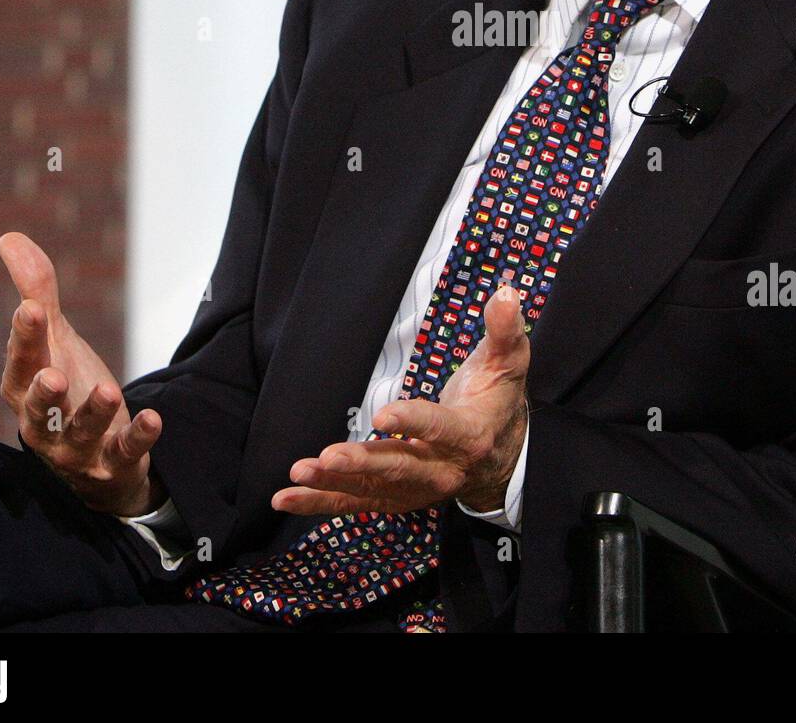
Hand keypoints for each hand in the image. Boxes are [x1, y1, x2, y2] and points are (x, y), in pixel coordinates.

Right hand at [0, 232, 164, 516]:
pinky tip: (152, 418)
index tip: (30, 309)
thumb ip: (37, 291)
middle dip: (43, 394)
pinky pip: (125, 453)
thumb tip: (10, 238)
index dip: (24, 338)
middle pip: (38, 410)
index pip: (21, 362)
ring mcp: (78, 447)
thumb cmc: (67, 387)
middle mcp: (43, 423)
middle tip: (53, 374)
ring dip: (93, 414)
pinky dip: (138, 437)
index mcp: (25, 387)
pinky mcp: (113, 462)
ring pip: (81, 434)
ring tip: (109, 391)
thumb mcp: (56, 338)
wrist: (94, 454)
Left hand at [273, 281, 529, 516]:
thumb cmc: (498, 399)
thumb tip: (506, 292)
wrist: (503, 456)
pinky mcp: (394, 496)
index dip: (413, 424)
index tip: (382, 416)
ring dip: (332, 484)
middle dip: (363, 464)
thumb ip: (505, 330)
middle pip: (400, 468)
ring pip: (372, 489)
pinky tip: (286, 498)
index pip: (441, 429)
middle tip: (328, 456)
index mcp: (470, 436)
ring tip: (299, 474)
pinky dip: (320, 502)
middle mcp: (442, 470)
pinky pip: (355, 502)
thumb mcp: (510, 362)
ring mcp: (416, 488)